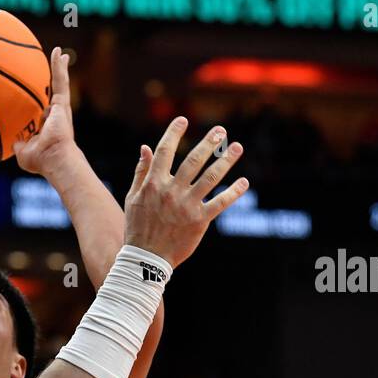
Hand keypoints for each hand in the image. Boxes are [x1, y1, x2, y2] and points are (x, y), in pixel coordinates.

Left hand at [13, 46, 75, 175]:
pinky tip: (57, 53)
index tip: (37, 93)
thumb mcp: (23, 153)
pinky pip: (60, 80)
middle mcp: (55, 115)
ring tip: (59, 53)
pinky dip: (59, 66)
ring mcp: (60, 108)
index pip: (42, 109)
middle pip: (53, 92)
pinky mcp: (63, 103)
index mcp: (46, 125)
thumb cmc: (41, 160)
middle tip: (55, 67)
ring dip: (58, 68)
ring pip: (59, 83)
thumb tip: (12, 142)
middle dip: (54, 80)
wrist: (54, 158)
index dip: (40, 101)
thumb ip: (19, 146)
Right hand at [123, 117, 248, 268]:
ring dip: (226, 161)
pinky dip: (233, 192)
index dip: (174, 133)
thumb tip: (145, 147)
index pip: (165, 151)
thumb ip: (141, 171)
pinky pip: (220, 203)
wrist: (146, 258)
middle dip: (208, 143)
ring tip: (237, 147)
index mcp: (154, 183)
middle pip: (194, 160)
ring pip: (210, 177)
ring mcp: (187, 205)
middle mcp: (171, 191)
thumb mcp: (133, 197)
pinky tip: (243, 182)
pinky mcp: (200, 220)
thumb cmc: (138, 227)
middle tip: (220, 130)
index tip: (183, 119)